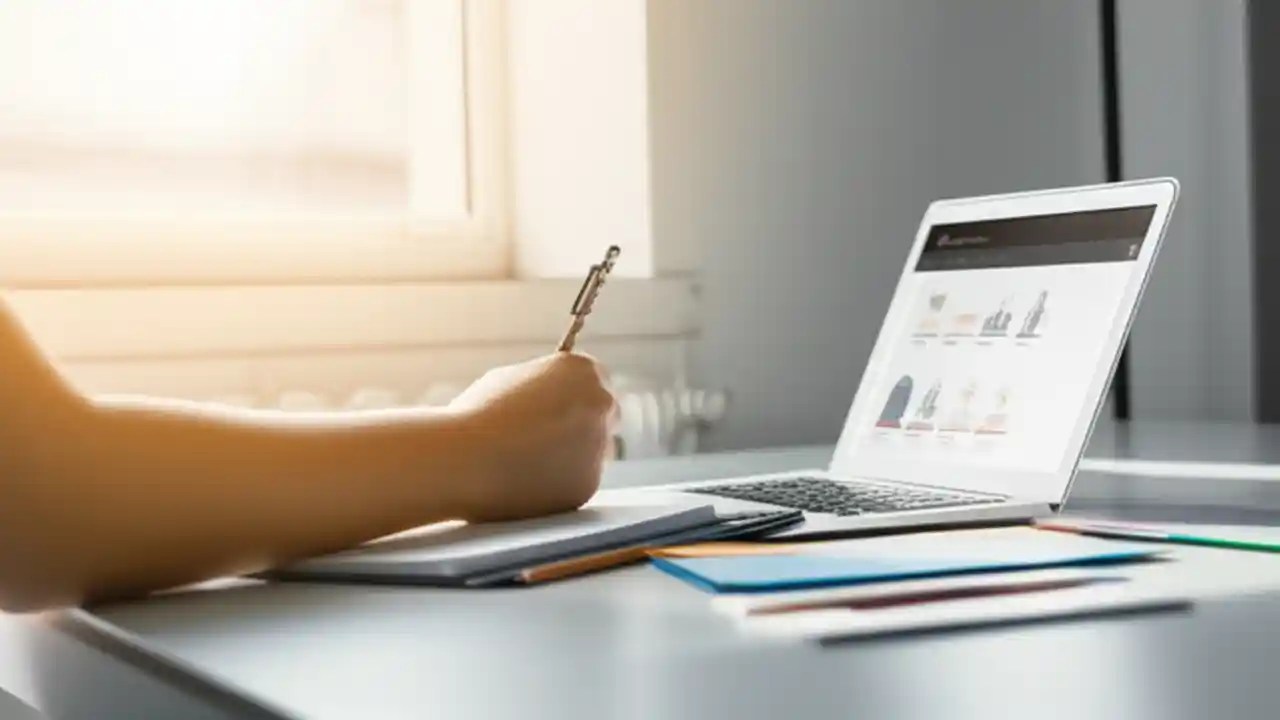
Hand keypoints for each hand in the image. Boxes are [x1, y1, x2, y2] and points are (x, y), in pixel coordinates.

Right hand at [449, 353, 615, 521]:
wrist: (465, 457)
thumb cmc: (477, 414)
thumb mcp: (511, 379)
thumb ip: (543, 386)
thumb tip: (551, 397)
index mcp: (584, 370)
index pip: (596, 380)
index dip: (579, 395)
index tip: (567, 406)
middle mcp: (601, 403)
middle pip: (607, 414)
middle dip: (587, 424)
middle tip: (556, 437)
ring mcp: (599, 444)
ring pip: (596, 453)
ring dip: (575, 456)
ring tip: (529, 461)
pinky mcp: (589, 483)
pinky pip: (579, 482)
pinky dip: (559, 484)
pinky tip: (527, 481)